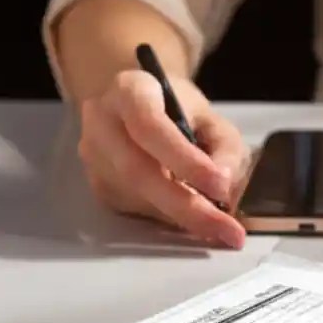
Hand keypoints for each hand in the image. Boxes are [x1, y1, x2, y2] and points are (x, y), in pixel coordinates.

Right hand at [77, 70, 249, 247]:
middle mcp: (101, 124)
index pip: (149, 126)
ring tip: (221, 226)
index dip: (184, 160)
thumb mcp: (209, 115)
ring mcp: (94, 159)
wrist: (135, 105)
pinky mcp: (99, 188)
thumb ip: (225, 146)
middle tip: (228, 231)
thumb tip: (223, 185)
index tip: (220, 186)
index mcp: (128, 91)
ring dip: (184, 217)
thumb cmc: (175, 107)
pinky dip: (171, 218)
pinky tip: (193, 216)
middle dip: (188, 207)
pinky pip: (137, 210)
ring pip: (139, 198)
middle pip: (138, 172)